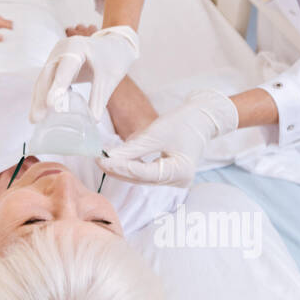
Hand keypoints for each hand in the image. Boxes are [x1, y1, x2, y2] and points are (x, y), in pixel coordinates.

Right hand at [30, 25, 138, 121]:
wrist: (113, 45)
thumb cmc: (112, 59)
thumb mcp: (109, 79)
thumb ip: (99, 98)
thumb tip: (93, 120)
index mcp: (76, 47)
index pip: (64, 68)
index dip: (57, 86)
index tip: (51, 104)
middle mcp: (61, 49)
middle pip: (48, 74)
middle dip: (41, 97)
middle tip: (37, 118)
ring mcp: (56, 55)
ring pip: (44, 78)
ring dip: (39, 98)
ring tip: (35, 119)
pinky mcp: (55, 64)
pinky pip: (47, 80)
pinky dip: (44, 94)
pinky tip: (41, 111)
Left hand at [101, 90, 238, 187]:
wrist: (202, 118)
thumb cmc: (183, 122)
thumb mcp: (156, 132)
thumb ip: (132, 148)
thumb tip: (108, 156)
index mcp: (180, 172)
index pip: (143, 173)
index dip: (120, 167)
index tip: (101, 159)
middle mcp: (178, 181)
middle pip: (140, 178)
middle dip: (118, 169)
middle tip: (97, 159)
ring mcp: (173, 180)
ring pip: (140, 177)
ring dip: (122, 168)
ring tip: (102, 158)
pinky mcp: (167, 174)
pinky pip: (145, 173)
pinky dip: (131, 166)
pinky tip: (115, 159)